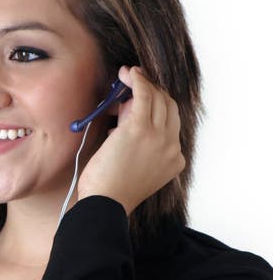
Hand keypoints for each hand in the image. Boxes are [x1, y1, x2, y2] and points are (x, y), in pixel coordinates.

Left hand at [76, 65, 185, 215]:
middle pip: (169, 107)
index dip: (156, 109)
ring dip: (142, 83)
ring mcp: (159, 137)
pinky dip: (137, 80)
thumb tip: (123, 120)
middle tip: (134, 85)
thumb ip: (137, 147)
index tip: (138, 103)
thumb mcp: (135, 169)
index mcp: (174, 161)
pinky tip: (127, 73)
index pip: (171, 125)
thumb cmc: (111, 192)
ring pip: (158, 98)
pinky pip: (144, 93)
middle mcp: (172, 147)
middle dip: (152, 93)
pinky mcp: (140, 128)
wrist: (105, 205)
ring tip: (126, 75)